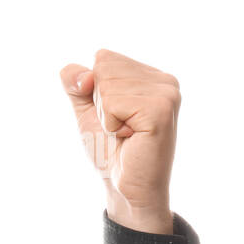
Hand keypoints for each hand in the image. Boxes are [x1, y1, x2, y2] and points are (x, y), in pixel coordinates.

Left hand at [60, 48, 179, 230]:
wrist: (124, 185)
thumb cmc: (109, 149)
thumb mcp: (86, 110)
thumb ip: (76, 83)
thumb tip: (84, 74)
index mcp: (150, 76)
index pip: (103, 58)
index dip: (93, 91)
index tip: (113, 116)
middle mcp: (164, 80)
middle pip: (104, 68)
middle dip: (99, 103)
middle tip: (119, 128)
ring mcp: (167, 93)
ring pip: (107, 85)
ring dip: (106, 116)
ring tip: (125, 133)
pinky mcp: (161, 110)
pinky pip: (114, 103)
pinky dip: (112, 124)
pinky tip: (130, 137)